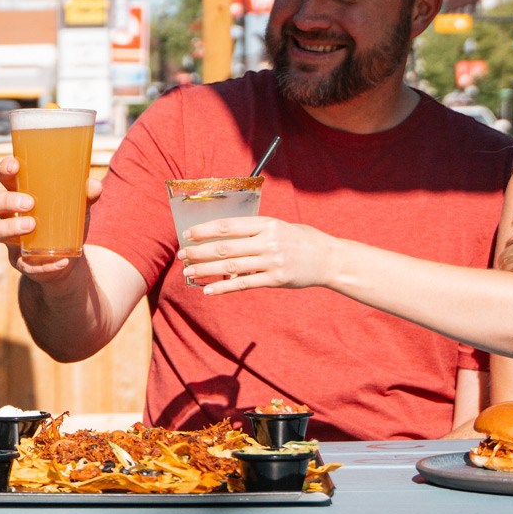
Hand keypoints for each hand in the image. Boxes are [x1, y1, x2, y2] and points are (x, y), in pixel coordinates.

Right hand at [0, 154, 101, 280]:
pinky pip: (24, 264)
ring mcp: (11, 239)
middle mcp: (9, 215)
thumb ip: (86, 196)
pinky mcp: (21, 262)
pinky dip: (44, 264)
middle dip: (8, 200)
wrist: (68, 260)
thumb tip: (94, 186)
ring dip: (11, 228)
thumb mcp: (77, 208)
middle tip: (29, 203)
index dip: (4, 169)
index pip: (4, 177)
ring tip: (31, 225)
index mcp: (20, 194)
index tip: (15, 166)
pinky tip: (61, 260)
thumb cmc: (65, 223)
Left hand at [177, 216, 336, 293]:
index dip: (204, 230)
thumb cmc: (301, 240)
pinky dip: (223, 288)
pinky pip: (243, 285)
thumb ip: (254, 232)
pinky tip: (208, 290)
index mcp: (267, 224)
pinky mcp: (276, 280)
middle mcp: (268, 241)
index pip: (228, 226)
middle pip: (224, 247)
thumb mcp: (279, 227)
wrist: (330, 259)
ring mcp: (272, 262)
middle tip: (182, 255)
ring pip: (230, 266)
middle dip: (199, 251)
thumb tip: (223, 238)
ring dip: (205, 269)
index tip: (188, 234)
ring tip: (188, 272)